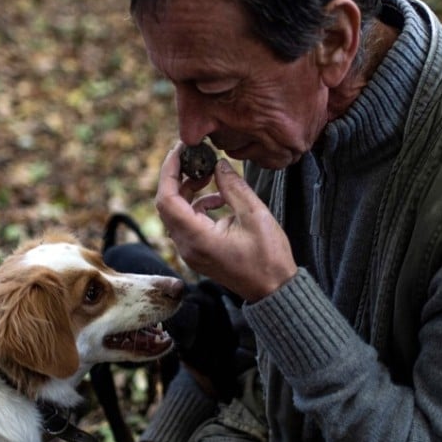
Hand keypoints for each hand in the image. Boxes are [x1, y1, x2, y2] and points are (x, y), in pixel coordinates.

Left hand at [155, 143, 297, 301]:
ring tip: (209, 176)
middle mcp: (187, 246)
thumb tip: (217, 164)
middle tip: (195, 158)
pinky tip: (219, 200)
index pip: (167, 199)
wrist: (274, 290)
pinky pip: (187, 223)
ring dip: (188, 191)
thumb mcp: (255, 215)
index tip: (180, 151)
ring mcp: (190, 251)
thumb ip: (233, 187)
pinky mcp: (198, 252)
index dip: (169, 171)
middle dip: (178, 178)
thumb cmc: (268, 257)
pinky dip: (197, 206)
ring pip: (176, 213)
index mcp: (197, 238)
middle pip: (167, 205)